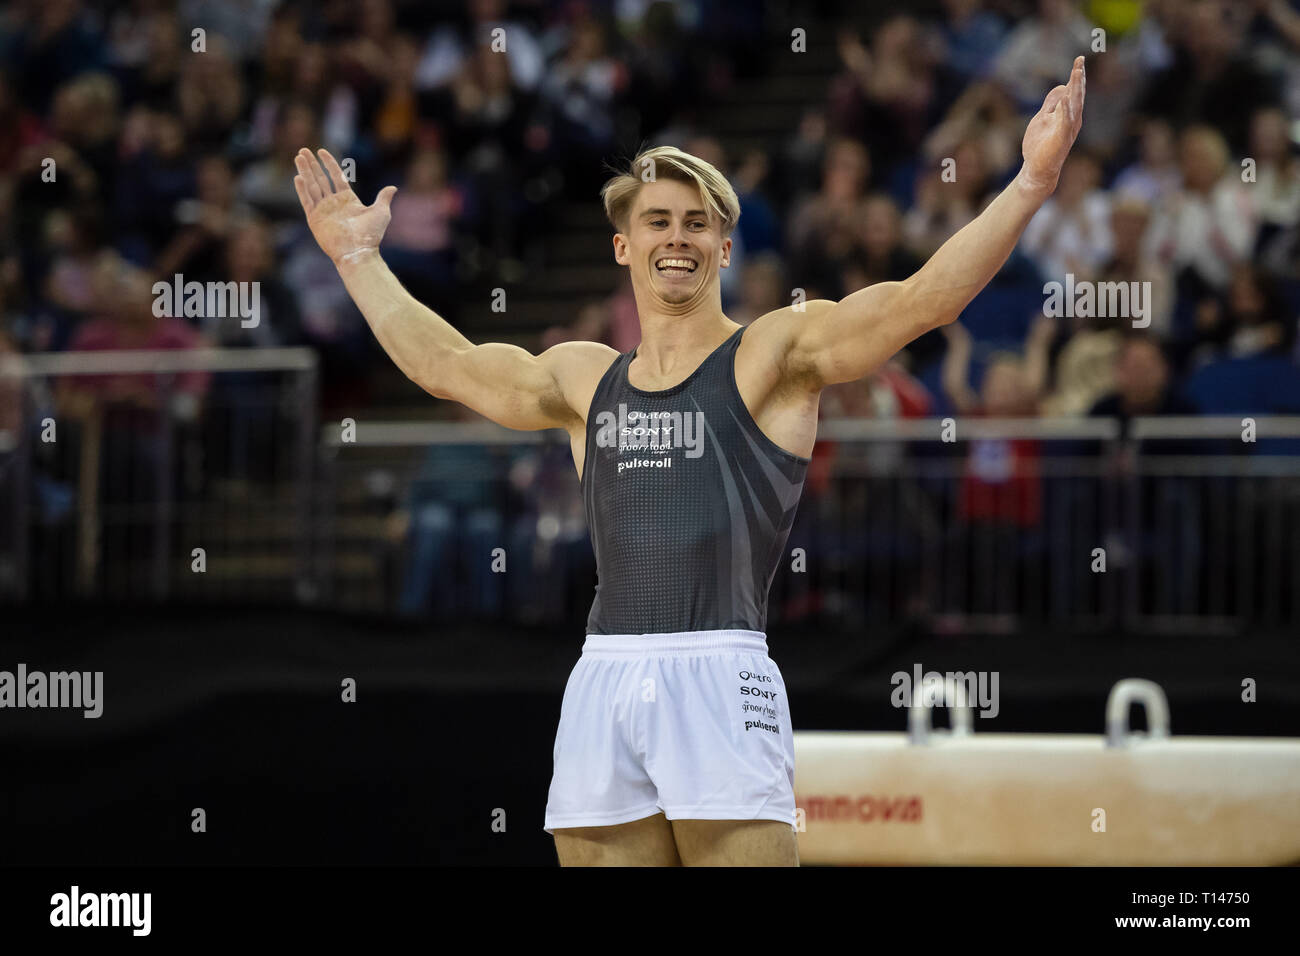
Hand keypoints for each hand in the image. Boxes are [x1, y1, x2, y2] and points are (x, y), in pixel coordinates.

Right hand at [293, 148, 396, 267]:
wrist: (358, 252)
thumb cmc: (371, 234)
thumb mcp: (381, 212)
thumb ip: (383, 198)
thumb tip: (393, 188)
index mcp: (348, 199)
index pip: (336, 176)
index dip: (329, 163)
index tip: (321, 151)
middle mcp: (334, 203)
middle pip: (320, 178)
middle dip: (312, 164)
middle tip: (303, 150)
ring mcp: (323, 210)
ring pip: (312, 186)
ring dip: (305, 171)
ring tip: (298, 156)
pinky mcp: (315, 219)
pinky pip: (307, 201)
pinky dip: (302, 189)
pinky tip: (298, 177)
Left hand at [1020, 56, 1085, 195]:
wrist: (1037, 170)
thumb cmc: (1040, 145)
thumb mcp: (1043, 118)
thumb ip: (1051, 103)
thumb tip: (1061, 86)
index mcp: (1068, 114)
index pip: (1074, 92)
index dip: (1077, 76)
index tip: (1079, 59)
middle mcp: (1072, 120)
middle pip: (1077, 95)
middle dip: (1078, 78)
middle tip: (1080, 61)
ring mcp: (1067, 129)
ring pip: (1074, 105)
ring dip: (1075, 89)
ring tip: (1077, 73)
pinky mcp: (1060, 139)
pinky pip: (1064, 122)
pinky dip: (1065, 110)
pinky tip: (1065, 98)